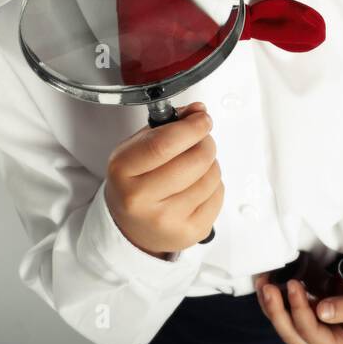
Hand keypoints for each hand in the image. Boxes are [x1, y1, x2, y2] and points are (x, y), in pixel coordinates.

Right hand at [104, 101, 223, 256]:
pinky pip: (219, 195)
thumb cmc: (136, 182)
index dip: (191, 127)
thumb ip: (167, 126)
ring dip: (210, 163)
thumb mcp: (137, 148)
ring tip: (194, 167)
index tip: (202, 118)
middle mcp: (141, 199)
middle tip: (201, 140)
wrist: (132, 228)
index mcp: (123, 171)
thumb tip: (199, 111)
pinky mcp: (191, 232)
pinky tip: (196, 187)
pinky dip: (213, 185)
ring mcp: (167, 219)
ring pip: (211, 176)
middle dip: (205, 143)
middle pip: (195, 160)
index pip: (164, 144)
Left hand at [250, 267, 342, 343]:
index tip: (294, 285)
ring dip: (270, 305)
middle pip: (292, 334)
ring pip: (284, 324)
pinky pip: (285, 312)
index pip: (311, 333)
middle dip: (277, 311)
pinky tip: (267, 283)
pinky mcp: (306, 318)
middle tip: (268, 287)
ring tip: (263, 283)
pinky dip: (275, 299)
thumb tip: (322, 312)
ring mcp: (311, 333)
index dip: (299, 310)